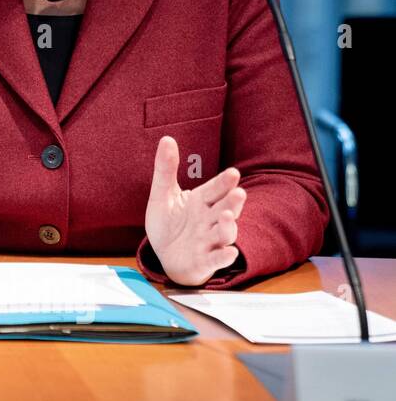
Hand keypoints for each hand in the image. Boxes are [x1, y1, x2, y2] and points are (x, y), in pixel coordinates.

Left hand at [145, 135, 246, 285]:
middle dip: (232, 202)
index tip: (232, 173)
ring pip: (224, 233)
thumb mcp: (162, 195)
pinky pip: (217, 259)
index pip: (215, 189)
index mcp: (202, 201)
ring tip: (228, 217)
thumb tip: (167, 139)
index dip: (224, 182)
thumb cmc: (168, 223)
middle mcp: (210, 220)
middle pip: (225, 209)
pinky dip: (223, 257)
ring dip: (228, 226)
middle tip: (239, 192)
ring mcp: (210, 241)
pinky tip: (229, 253)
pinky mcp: (205, 261)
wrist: (165, 254)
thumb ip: (166, 169)